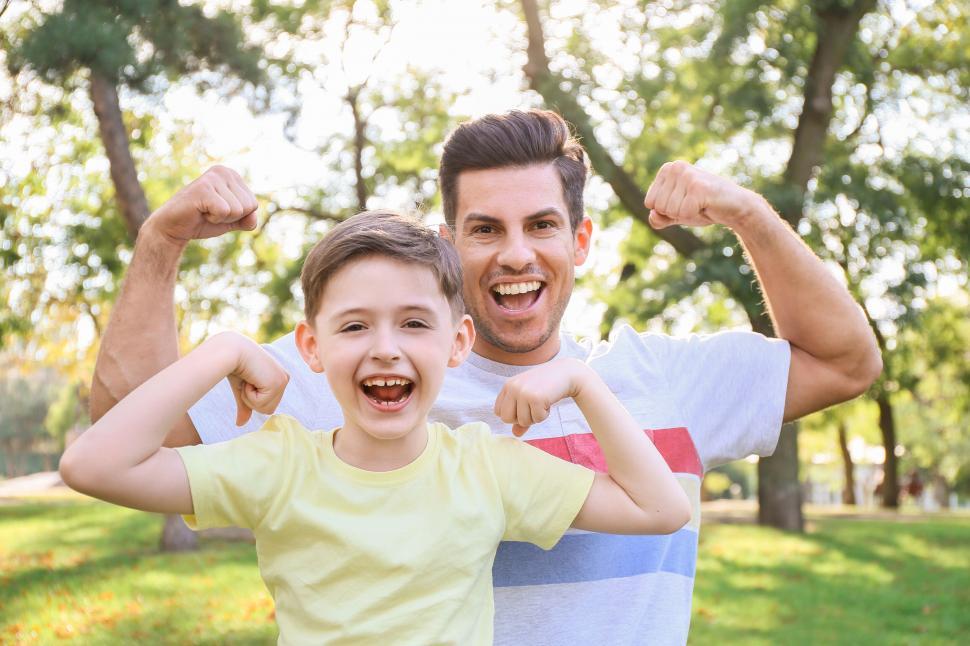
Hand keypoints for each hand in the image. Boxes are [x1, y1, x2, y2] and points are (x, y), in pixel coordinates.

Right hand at [145, 166, 257, 245]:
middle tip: (210, 212)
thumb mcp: (232, 220)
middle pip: (249, 206)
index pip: (253, 204)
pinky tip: (200, 212)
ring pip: (238, 210)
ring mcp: (213, 177)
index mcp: (232, 175)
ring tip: (205, 211)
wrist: (174, 227)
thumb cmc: (203, 220)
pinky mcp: (203, 188)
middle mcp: (224, 171)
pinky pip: (225, 212)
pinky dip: (213, 218)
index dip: (238, 216)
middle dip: (231, 217)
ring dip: (221, 218)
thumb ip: (248, 219)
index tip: (218, 211)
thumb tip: (253, 217)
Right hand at [217, 333, 289, 425]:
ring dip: (250, 398)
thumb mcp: (242, 389)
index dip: (252, 398)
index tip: (247, 381)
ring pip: (265, 409)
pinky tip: (249, 378)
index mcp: (279, 378)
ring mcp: (283, 381)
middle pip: (269, 410)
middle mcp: (284, 379)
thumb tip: (241, 424)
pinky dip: (249, 395)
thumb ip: (246, 406)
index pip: (268, 405)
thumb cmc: (235, 366)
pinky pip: (261, 404)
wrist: (230, 350)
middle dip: (252, 400)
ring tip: (248, 379)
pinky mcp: (277, 383)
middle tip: (247, 380)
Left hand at [494, 358, 590, 436]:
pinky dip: (544, 415)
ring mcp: (523, 392)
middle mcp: (513, 388)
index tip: (524, 408)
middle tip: (533, 408)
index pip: (498, 412)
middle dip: (521, 419)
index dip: (512, 415)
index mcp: (508, 386)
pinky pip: (537, 419)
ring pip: (523, 421)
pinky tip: (548, 402)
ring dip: (535, 417)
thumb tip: (515, 434)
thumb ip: (520, 415)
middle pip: (506, 419)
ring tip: (542, 402)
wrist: (566, 373)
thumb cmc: (546, 386)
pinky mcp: (536, 398)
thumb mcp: (529, 398)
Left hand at [644, 161, 765, 229]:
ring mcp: (687, 175)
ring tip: (700, 203)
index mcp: (667, 169)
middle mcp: (675, 167)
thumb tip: (653, 214)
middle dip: (676, 213)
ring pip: (670, 211)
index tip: (683, 202)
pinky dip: (694, 215)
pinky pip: (683, 213)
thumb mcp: (675, 214)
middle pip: (658, 207)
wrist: (735, 207)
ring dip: (686, 214)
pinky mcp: (698, 186)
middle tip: (694, 204)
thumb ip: (659, 218)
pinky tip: (706, 205)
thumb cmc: (703, 208)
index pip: (649, 203)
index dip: (666, 211)